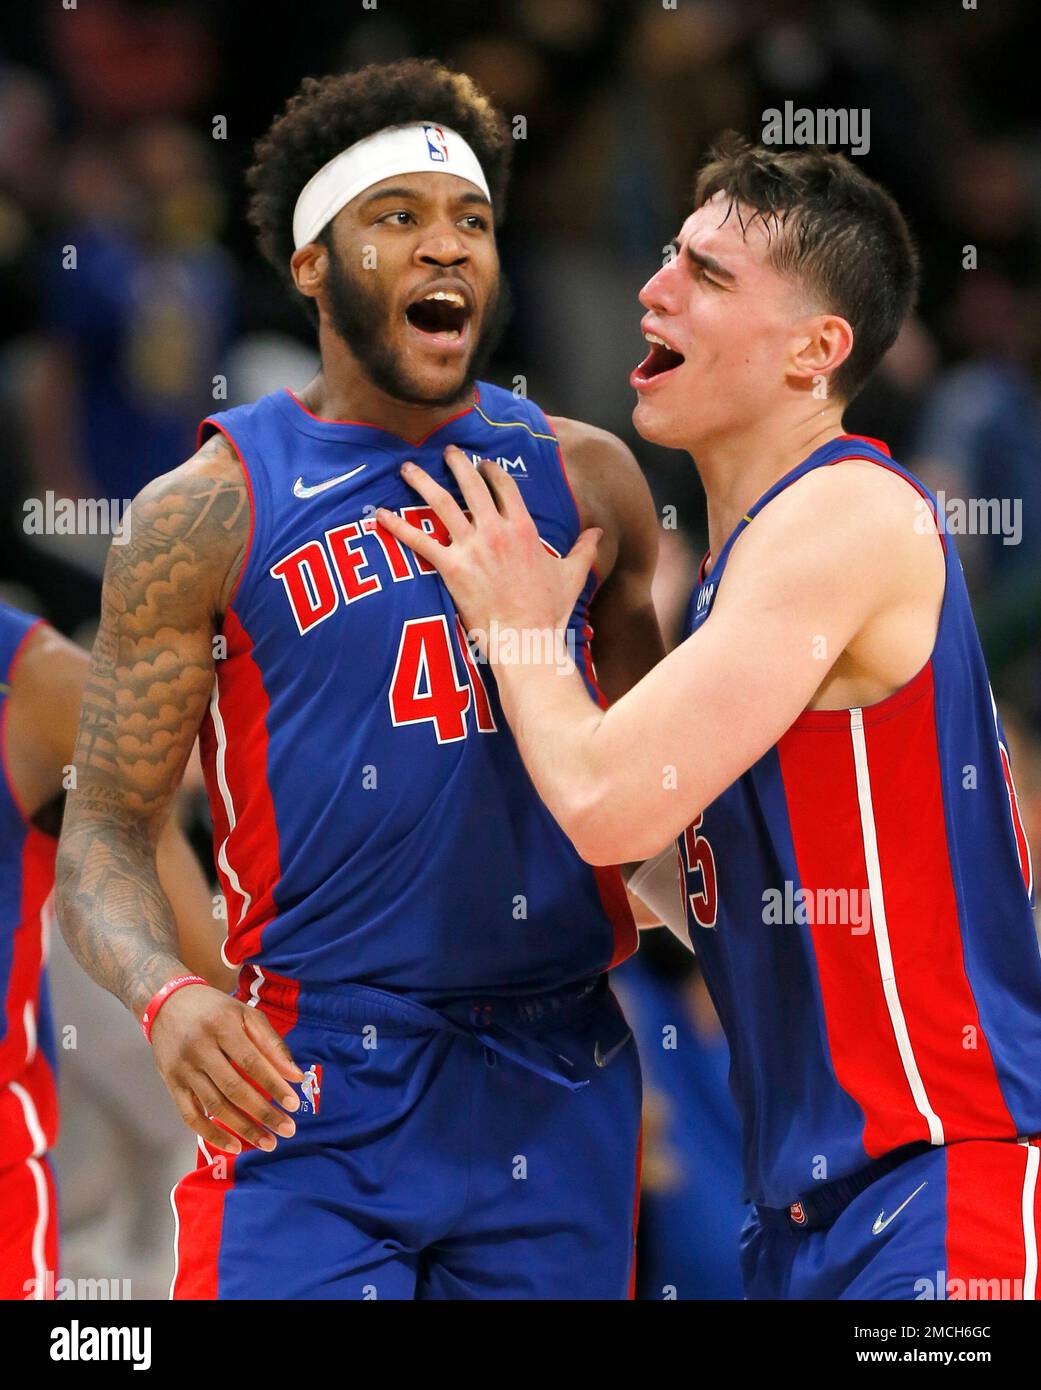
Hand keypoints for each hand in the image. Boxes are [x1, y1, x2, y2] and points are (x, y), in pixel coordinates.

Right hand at [150, 985, 303, 1154]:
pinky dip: (211, 1134)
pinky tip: (234, 1146)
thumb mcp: (246, 1014)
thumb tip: (295, 1076)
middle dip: (263, 1113)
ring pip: (214, 1106)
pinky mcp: (171, 1084)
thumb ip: (271, 1043)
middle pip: (234, 1088)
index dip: (273, 1085)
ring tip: (267, 1142)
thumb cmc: (215, 1010)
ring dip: (242, 1129)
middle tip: (287, 1130)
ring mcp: (183, 1069)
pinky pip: (190, 1116)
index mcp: (222, 1026)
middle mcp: (200, 1049)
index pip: (252, 1062)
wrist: (168, 1003)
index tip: (293, 1104)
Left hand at [376, 445, 601, 651]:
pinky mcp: (451, 567)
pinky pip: (418, 541)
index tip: (482, 463)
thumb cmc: (549, 611)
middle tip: (447, 451)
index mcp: (523, 528)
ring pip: (442, 504)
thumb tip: (597, 532)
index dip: (492, 471)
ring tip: (408, 468)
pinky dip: (397, 525)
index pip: (504, 486)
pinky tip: (379, 513)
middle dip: (458, 464)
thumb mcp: (573, 575)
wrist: (526, 638)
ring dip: (423, 483)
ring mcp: (471, 547)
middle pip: (471, 486)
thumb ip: (584, 549)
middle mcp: (495, 530)